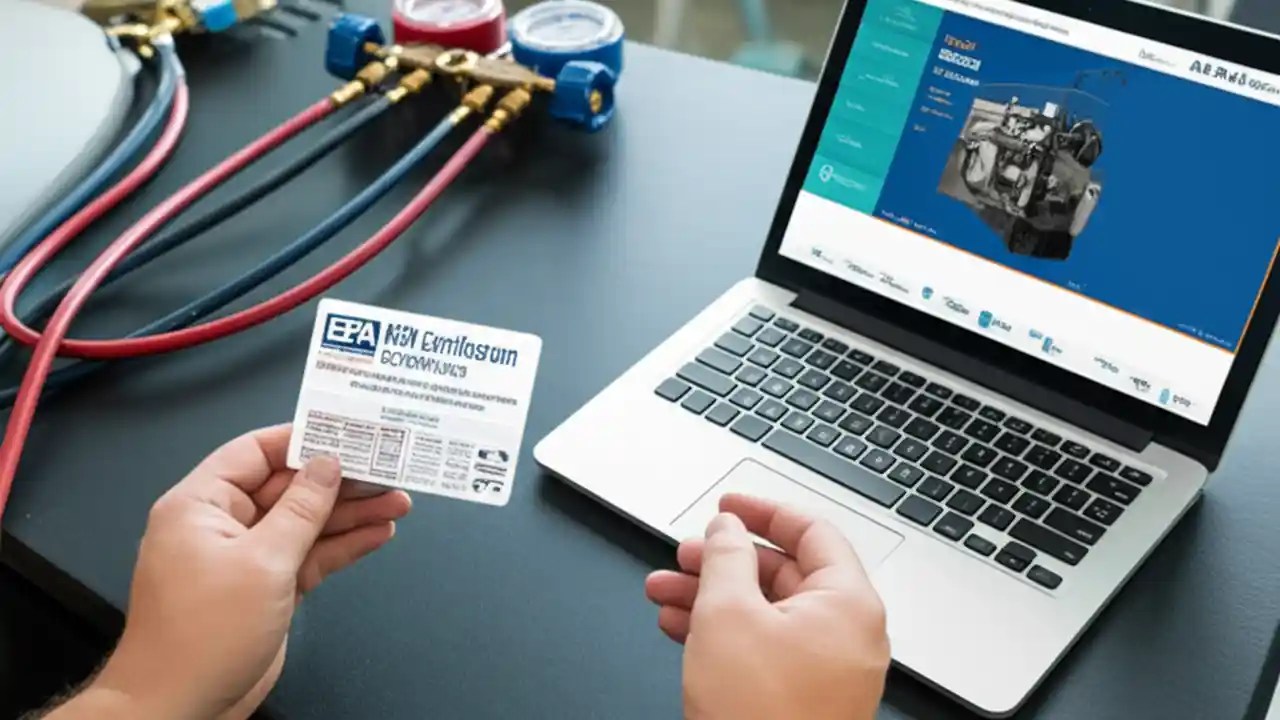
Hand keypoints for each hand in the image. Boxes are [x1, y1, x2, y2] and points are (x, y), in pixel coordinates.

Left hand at [52, 424, 411, 719]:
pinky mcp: (266, 587)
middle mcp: (221, 525)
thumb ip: (301, 510)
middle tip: (386, 469)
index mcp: (200, 505)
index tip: (348, 432)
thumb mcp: (261, 563)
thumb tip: (328, 466)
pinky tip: (377, 533)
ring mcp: (245, 557)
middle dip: (339, 480)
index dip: (304, 439)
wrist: (180, 707)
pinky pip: (310, 554)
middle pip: (289, 487)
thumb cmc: (197, 640)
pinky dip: (343, 545)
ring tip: (396, 501)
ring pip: (306, 522)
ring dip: (351, 513)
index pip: (256, 452)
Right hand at [645, 494, 889, 719]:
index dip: (763, 511)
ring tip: (664, 592)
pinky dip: (724, 632)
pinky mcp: (804, 697)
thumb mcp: (727, 616)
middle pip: (783, 573)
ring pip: (766, 611)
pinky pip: (764, 646)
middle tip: (684, 555)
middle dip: (722, 561)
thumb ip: (724, 558)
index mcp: (848, 603)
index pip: (811, 531)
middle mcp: (847, 634)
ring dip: (711, 596)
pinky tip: (681, 628)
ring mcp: (827, 669)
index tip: (727, 506)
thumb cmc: (761, 718)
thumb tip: (725, 529)